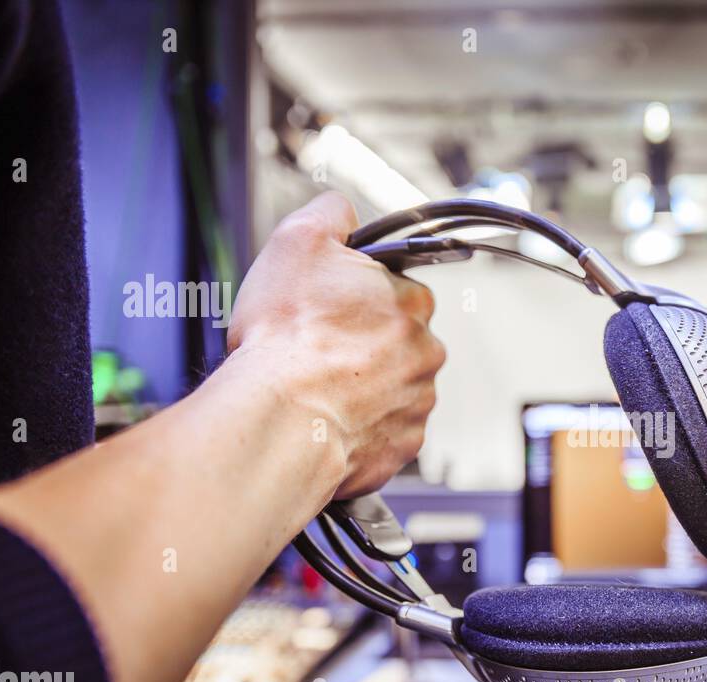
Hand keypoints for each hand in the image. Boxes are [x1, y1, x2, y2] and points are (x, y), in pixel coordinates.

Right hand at [226, 192, 444, 498]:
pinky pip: (385, 431)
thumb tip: (344, 211)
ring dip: (364, 387)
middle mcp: (425, 353)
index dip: (358, 299)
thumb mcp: (297, 242)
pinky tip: (329, 418)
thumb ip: (331, 214)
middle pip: (398, 342)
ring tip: (319, 388)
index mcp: (411, 303)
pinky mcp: (402, 446)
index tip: (332, 311)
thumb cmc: (288, 337)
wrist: (281, 418)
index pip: (397, 292)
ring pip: (393, 388)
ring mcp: (417, 403)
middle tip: (319, 351)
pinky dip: (361, 427)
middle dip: (365, 346)